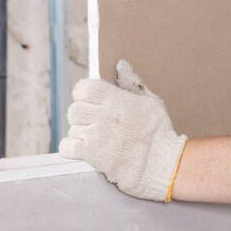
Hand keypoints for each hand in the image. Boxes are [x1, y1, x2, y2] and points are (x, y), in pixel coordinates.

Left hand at [58, 59, 187, 201]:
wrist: (163, 165)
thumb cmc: (160, 134)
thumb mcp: (152, 103)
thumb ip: (132, 84)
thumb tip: (120, 65)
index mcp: (117, 100)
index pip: (84, 88)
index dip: (83, 94)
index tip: (90, 100)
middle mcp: (104, 116)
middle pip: (74, 109)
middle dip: (82, 116)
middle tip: (94, 122)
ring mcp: (96, 136)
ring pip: (72, 129)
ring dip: (81, 134)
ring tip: (98, 140)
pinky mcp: (91, 155)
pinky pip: (66, 147)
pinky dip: (72, 149)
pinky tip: (86, 150)